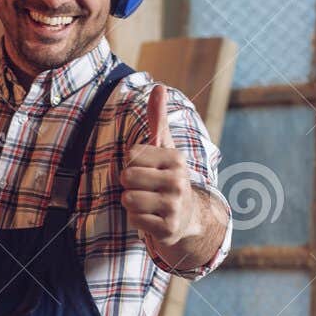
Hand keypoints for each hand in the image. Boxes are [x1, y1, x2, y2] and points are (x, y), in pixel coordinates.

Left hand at [121, 85, 203, 248]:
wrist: (189, 217)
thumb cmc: (169, 178)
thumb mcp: (165, 148)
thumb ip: (158, 119)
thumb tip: (158, 86)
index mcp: (176, 159)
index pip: (131, 155)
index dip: (132, 164)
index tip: (148, 170)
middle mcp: (178, 181)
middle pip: (127, 178)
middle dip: (130, 185)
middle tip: (146, 188)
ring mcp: (174, 206)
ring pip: (128, 200)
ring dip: (132, 203)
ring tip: (148, 203)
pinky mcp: (168, 229)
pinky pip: (134, 220)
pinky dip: (138, 220)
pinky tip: (152, 218)